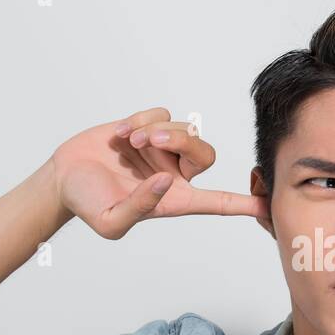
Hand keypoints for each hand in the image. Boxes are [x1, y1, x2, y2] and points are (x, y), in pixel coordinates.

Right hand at [50, 107, 268, 238]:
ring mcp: (163, 149)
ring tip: (129, 143)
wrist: (63, 178)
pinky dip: (141, 120)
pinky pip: (162, 114)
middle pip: (206, 153)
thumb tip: (167, 179)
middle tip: (149, 142)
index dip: (245, 204)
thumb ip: (140, 206)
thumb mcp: (111, 220)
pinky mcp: (149, 126)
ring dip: (156, 131)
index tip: (271, 204)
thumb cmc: (89, 205)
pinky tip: (120, 135)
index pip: (218, 202)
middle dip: (181, 142)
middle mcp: (175, 174)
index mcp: (175, 200)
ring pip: (185, 129)